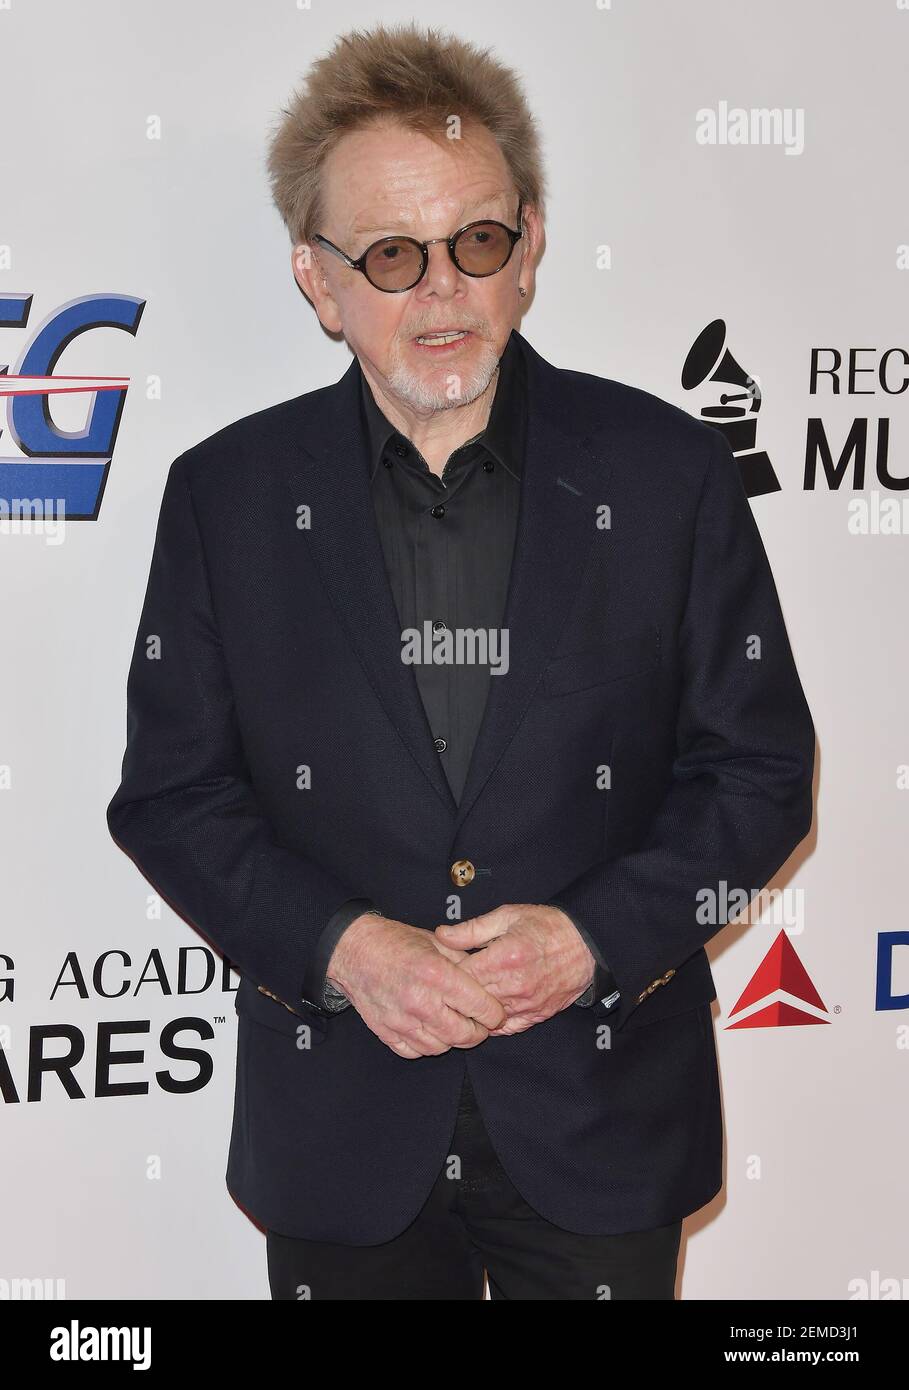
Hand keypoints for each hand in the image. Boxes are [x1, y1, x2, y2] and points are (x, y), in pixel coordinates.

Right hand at [327, 912, 506, 1058]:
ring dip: (452, 1039)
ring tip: (452, 1024)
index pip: (480, 1007)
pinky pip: (415, 1052)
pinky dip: (426, 1045)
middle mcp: (420, 1001)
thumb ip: (465, 962)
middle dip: (478, 1032)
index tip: (495, 1012)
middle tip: (478, 1023)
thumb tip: (489, 981)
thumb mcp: (437, 942)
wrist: (354, 950)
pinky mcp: (386, 1032)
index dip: (494, 1013)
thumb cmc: (397, 942)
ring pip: (441, 1048)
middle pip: (464, 1035)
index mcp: (437, 974)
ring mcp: (401, 1020)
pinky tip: (429, 1030)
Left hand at [433, 904, 595, 1035]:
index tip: (441, 968)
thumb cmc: (546, 925)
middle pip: (471, 1000)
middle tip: (449, 985)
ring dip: (475, 1009)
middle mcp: (514, 986)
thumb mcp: (507, 916)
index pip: (460, 976)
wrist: (586, 944)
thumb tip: (441, 935)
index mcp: (503, 959)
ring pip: (486, 1017)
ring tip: (467, 997)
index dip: (447, 973)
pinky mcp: (537, 1016)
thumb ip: (472, 929)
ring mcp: (526, 1005)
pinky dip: (494, 1022)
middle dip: (457, 993)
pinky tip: (487, 1009)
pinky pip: (506, 1028)